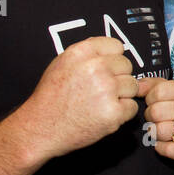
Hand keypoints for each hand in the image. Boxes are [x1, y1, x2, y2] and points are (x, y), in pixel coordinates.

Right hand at [25, 36, 139, 159]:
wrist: (40, 128)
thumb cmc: (50, 98)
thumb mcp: (61, 64)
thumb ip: (87, 54)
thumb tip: (111, 50)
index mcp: (81, 52)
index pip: (116, 46)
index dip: (113, 59)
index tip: (106, 70)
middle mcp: (95, 68)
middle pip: (127, 66)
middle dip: (118, 78)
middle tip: (101, 91)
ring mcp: (106, 90)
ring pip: (133, 86)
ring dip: (122, 95)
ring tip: (100, 103)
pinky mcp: (113, 112)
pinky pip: (132, 107)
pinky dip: (122, 113)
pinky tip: (103, 115)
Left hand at [138, 76, 173, 160]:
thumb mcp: (169, 91)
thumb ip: (151, 85)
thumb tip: (136, 87)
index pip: (159, 91)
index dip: (150, 98)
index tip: (154, 103)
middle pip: (157, 111)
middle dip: (150, 116)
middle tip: (156, 118)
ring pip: (160, 131)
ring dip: (155, 132)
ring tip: (161, 129)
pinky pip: (168, 149)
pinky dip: (161, 147)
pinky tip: (166, 142)